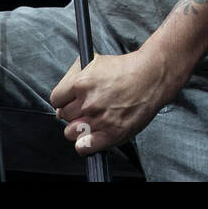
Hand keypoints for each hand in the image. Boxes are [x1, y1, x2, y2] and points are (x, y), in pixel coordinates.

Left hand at [49, 50, 173, 155]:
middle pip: (64, 116)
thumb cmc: (126, 69)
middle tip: (86, 109)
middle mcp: (88, 102)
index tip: (69, 102)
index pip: (56, 99)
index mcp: (81, 83)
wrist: (152, 76)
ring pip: (71, 132)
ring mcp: (99, 119)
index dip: (63, 100)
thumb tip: (63, 94)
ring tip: (90, 122)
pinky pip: (84, 147)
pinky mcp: (112, 133)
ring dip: (78, 128)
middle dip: (73, 112)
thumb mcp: (95, 61)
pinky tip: (91, 136)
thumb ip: (75, 74)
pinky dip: (85, 145)